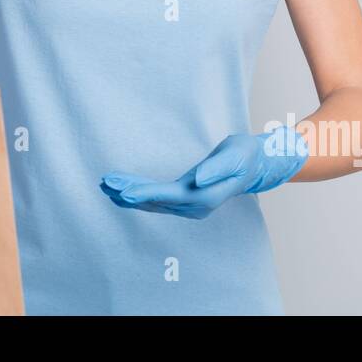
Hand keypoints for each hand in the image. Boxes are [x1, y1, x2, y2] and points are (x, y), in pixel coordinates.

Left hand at [100, 126, 309, 219]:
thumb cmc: (245, 155)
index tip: (124, 192)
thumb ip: (216, 168)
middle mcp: (194, 206)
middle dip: (129, 193)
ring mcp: (189, 206)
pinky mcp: (185, 200)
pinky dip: (138, 193)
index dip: (145, 194)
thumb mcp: (235, 156)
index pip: (169, 196)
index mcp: (205, 197)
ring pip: (153, 202)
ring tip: (106, 185)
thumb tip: (197, 179)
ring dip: (129, 195)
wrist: (256, 164)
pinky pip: (157, 199)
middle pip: (156, 201)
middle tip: (106, 184)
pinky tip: (123, 190)